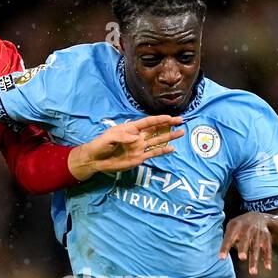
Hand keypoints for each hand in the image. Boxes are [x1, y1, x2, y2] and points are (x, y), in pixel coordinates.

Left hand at [67, 115, 183, 179]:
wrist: (96, 160)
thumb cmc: (100, 145)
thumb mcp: (108, 137)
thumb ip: (122, 136)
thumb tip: (136, 138)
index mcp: (131, 128)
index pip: (148, 122)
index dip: (159, 119)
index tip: (170, 117)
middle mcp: (138, 136)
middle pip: (156, 129)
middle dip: (168, 125)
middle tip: (181, 120)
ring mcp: (139, 147)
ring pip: (157, 140)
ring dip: (169, 137)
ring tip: (181, 133)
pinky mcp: (139, 158)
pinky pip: (153, 154)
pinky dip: (162, 151)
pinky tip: (172, 148)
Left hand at [220, 212, 273, 275]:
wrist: (259, 216)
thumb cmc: (240, 226)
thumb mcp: (231, 226)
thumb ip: (228, 239)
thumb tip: (223, 254)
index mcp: (236, 226)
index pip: (229, 237)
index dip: (225, 247)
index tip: (221, 258)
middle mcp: (248, 229)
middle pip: (245, 240)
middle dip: (243, 249)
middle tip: (241, 258)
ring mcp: (258, 234)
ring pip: (256, 248)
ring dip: (254, 260)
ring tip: (252, 272)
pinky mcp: (266, 238)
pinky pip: (267, 249)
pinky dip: (268, 258)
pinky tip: (267, 267)